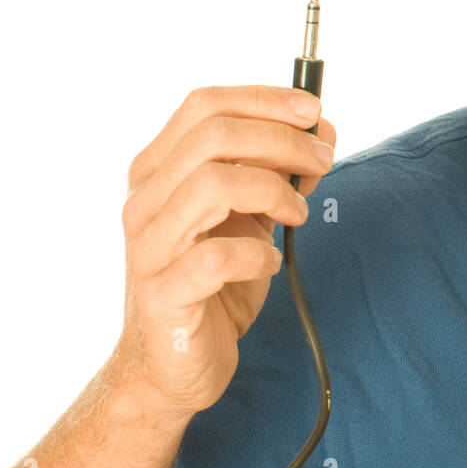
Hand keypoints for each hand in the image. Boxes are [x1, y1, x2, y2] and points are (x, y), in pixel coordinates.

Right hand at [115, 85, 335, 418]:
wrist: (172, 368)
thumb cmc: (213, 286)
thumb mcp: (250, 217)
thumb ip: (277, 172)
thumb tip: (321, 130)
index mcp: (157, 172)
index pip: (203, 106)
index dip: (263, 99)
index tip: (313, 111)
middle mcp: (144, 201)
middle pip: (213, 137)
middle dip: (282, 141)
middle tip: (323, 162)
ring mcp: (148, 247)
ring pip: (211, 184)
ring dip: (272, 191)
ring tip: (296, 215)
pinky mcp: (163, 295)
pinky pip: (215, 257)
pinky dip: (257, 254)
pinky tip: (268, 264)